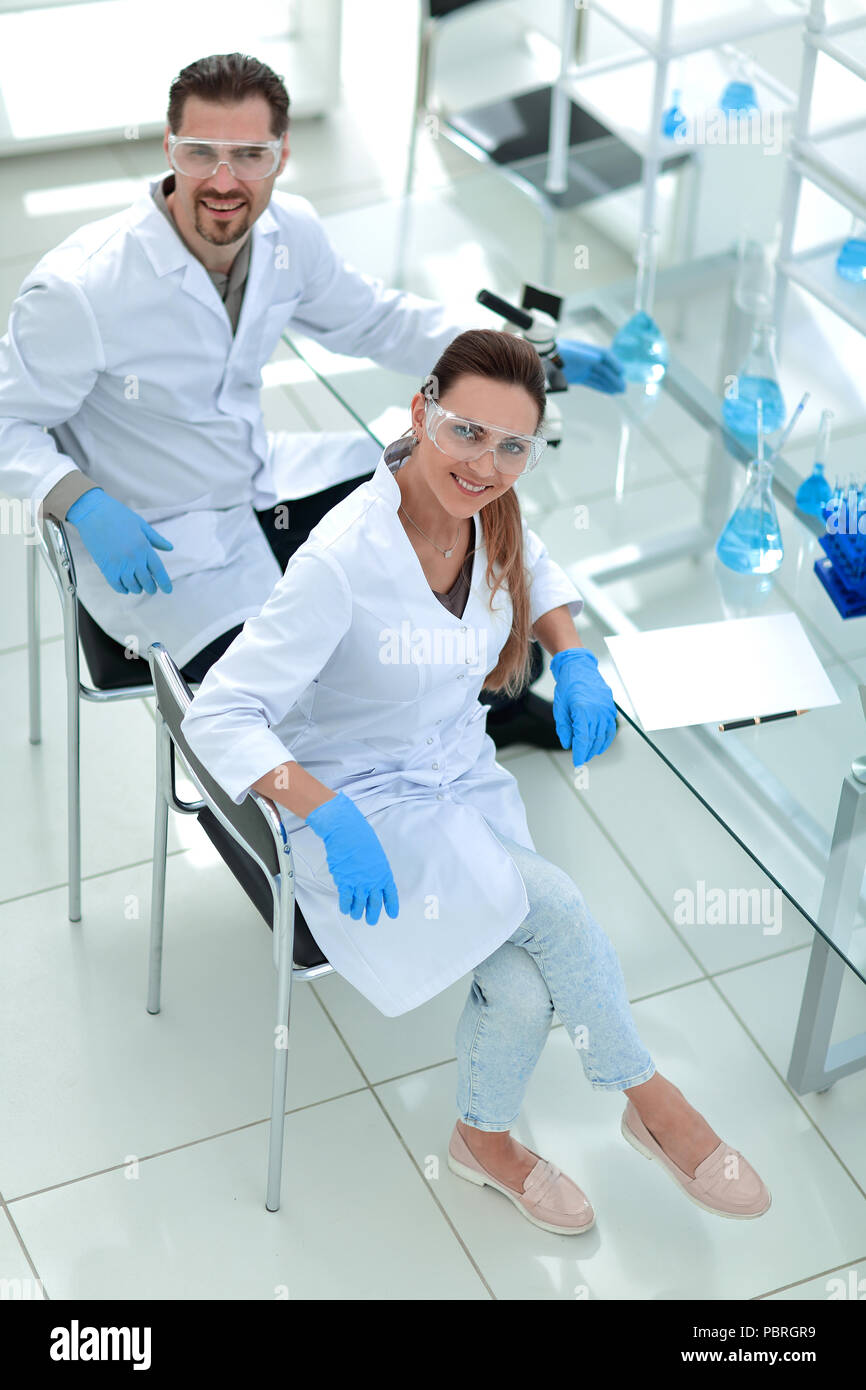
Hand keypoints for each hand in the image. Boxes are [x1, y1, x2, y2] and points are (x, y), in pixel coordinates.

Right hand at [66, 487, 172, 594]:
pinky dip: (123, 589)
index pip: (158, 570)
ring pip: (132, 585)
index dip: (164, 583)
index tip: (168, 590)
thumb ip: (156, 539)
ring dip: (137, 589)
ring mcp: (119, 564)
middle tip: (152, 589)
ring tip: (139, 587)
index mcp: (144, 547)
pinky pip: (116, 585)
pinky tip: (126, 588)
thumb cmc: (117, 515)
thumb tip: (170, 548)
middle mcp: (133, 558)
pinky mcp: (105, 567)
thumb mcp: (141, 524)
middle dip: (151, 588)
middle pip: (146, 581)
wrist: (92, 512)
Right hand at [306, 790, 398, 923]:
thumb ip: (375, 869)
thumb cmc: (361, 838)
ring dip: (357, 912)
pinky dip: (346, 906)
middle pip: (374, 903)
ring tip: (355, 915)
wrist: (346, 832)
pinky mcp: (344, 881)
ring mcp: (358, 882)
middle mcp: (372, 881)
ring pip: (359, 904)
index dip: (391, 906)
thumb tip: (370, 877)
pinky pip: (346, 899)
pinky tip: (345, 909)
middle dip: (372, 915)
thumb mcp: (376, 854)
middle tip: (370, 921)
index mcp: (384, 873)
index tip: (392, 914)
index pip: (390, 894)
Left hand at [551, 647, 616, 766]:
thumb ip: (564, 728)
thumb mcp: (560, 708)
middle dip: (587, 751)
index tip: (577, 762)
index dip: (580, 752)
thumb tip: (568, 744)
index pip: (583, 738)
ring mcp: (606, 709)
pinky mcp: (610, 707)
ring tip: (589, 753)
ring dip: (597, 747)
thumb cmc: (567, 687)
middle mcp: (597, 710)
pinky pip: (610, 727)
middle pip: (594, 738)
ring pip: (603, 735)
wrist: (579, 668)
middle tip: (581, 758)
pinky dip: (606, 738)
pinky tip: (600, 745)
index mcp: (582, 710)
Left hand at [556, 339, 624, 394]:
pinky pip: (593, 382)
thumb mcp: (570, 353)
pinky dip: (602, 387)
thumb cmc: (556, 353)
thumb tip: (599, 358)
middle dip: (614, 378)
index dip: (614, 363)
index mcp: (587, 350)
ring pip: (601, 377)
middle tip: (623, 388)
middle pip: (605, 368)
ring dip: (610, 384)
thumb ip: (585, 356)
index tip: (621, 372)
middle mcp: (588, 359)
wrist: (543, 359)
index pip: (605, 356)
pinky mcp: (579, 376)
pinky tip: (610, 392)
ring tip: (620, 391)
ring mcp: (584, 368)